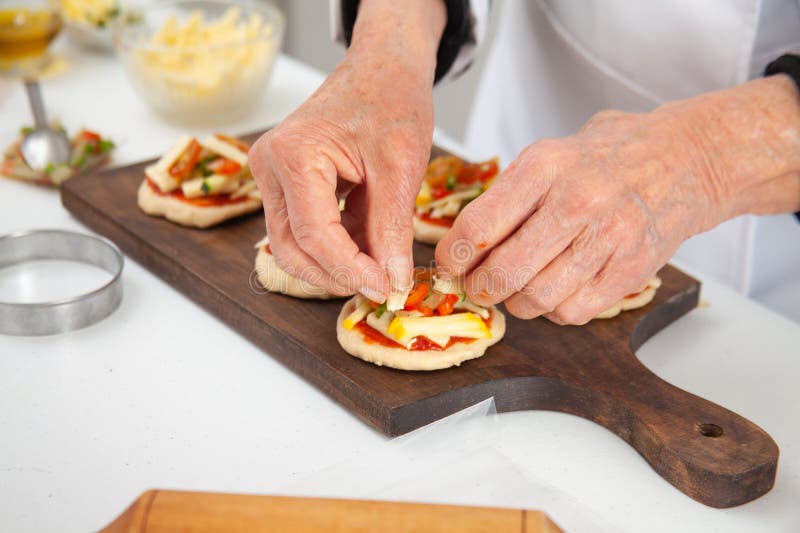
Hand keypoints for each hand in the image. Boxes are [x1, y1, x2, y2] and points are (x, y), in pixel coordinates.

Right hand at [249, 0, 445, 300]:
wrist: (383, 68)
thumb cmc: (391, 100)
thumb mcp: (400, 167)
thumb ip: (391, 228)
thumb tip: (391, 281)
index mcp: (294, 155)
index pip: (312, 234)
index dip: (349, 269)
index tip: (384, 287)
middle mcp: (271, 167)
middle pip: (291, 247)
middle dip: (335, 275)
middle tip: (379, 286)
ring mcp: (274, 176)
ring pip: (294, 244)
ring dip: (335, 264)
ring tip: (379, 266)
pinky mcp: (287, 184)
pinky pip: (304, 228)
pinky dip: (336, 245)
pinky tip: (369, 246)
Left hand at [436, 76, 799, 323]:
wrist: (684, 159)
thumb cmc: (605, 159)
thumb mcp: (549, 155)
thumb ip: (507, 196)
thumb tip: (461, 244)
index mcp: (545, 166)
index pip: (478, 226)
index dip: (453, 256)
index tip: (449, 265)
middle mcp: (577, 200)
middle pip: (504, 270)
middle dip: (480, 288)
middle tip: (477, 287)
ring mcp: (609, 236)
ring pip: (537, 298)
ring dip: (516, 303)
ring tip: (516, 291)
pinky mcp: (633, 268)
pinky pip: (573, 312)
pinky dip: (554, 311)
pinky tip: (554, 292)